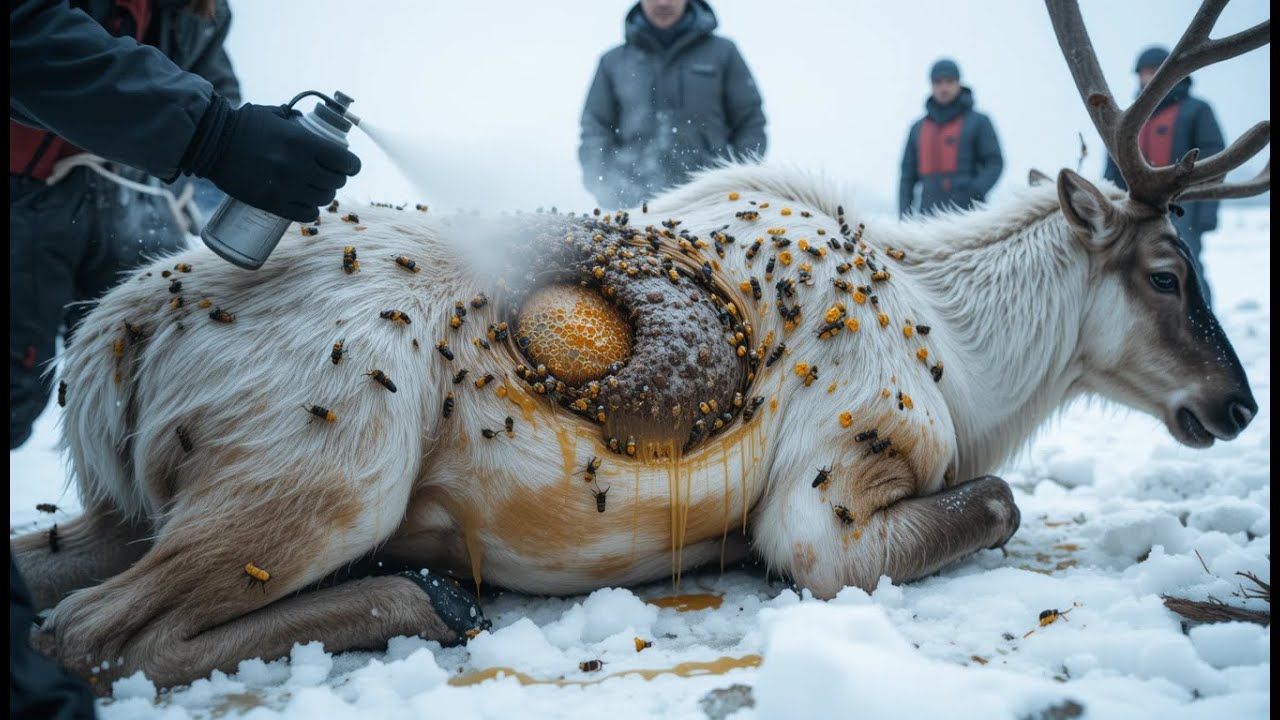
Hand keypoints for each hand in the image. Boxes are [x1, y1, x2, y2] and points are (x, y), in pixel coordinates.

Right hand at [186, 98, 360, 221]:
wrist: (209, 142)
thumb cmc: (243, 125)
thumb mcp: (276, 116)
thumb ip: (299, 123)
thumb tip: (321, 128)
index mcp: (302, 142)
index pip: (346, 162)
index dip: (352, 165)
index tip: (349, 165)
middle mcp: (297, 166)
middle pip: (336, 182)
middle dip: (336, 178)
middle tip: (328, 175)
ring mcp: (285, 187)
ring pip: (323, 200)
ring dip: (324, 195)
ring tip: (316, 188)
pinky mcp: (271, 203)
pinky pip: (305, 215)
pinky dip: (310, 211)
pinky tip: (307, 204)